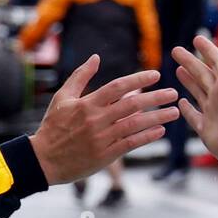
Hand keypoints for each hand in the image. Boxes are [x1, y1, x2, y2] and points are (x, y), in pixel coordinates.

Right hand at [29, 55, 179, 183]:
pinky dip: (146, 136)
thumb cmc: (53, 126)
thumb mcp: (62, 98)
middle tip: (173, 92)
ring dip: (157, 117)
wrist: (43, 160)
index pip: (118, 87)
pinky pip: (130, 143)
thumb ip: (80, 76)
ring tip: (174, 112)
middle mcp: (96, 120)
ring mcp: (102, 138)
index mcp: (87, 104)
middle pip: (132, 105)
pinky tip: (160, 130)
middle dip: (155, 97)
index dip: (138, 79)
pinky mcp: (105, 155)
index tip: (156, 74)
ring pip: (135, 124)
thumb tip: (96, 57)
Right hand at [171, 35, 217, 170]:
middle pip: (202, 75)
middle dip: (190, 62)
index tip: (197, 39)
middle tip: (177, 51)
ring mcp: (211, 112)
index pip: (216, 62)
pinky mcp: (205, 128)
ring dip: (188, 80)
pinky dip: (187, 108)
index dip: (207, 50)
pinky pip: (193, 116)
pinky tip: (181, 101)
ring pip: (197, 91)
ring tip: (178, 69)